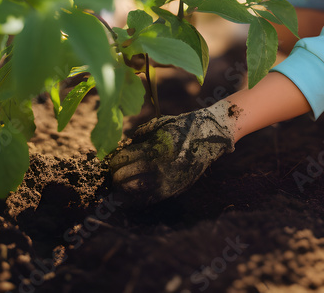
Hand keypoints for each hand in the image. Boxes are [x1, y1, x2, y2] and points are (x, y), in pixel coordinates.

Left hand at [108, 100, 237, 204]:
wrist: (211, 137)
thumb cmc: (184, 127)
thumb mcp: (160, 124)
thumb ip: (141, 134)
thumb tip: (125, 145)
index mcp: (153, 148)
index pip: (123, 159)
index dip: (114, 162)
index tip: (112, 162)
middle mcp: (158, 166)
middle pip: (124, 177)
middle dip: (116, 176)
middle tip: (113, 175)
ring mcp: (166, 180)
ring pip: (134, 191)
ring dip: (123, 189)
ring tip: (120, 186)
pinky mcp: (174, 189)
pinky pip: (149, 198)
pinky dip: (137, 199)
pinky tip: (131, 196)